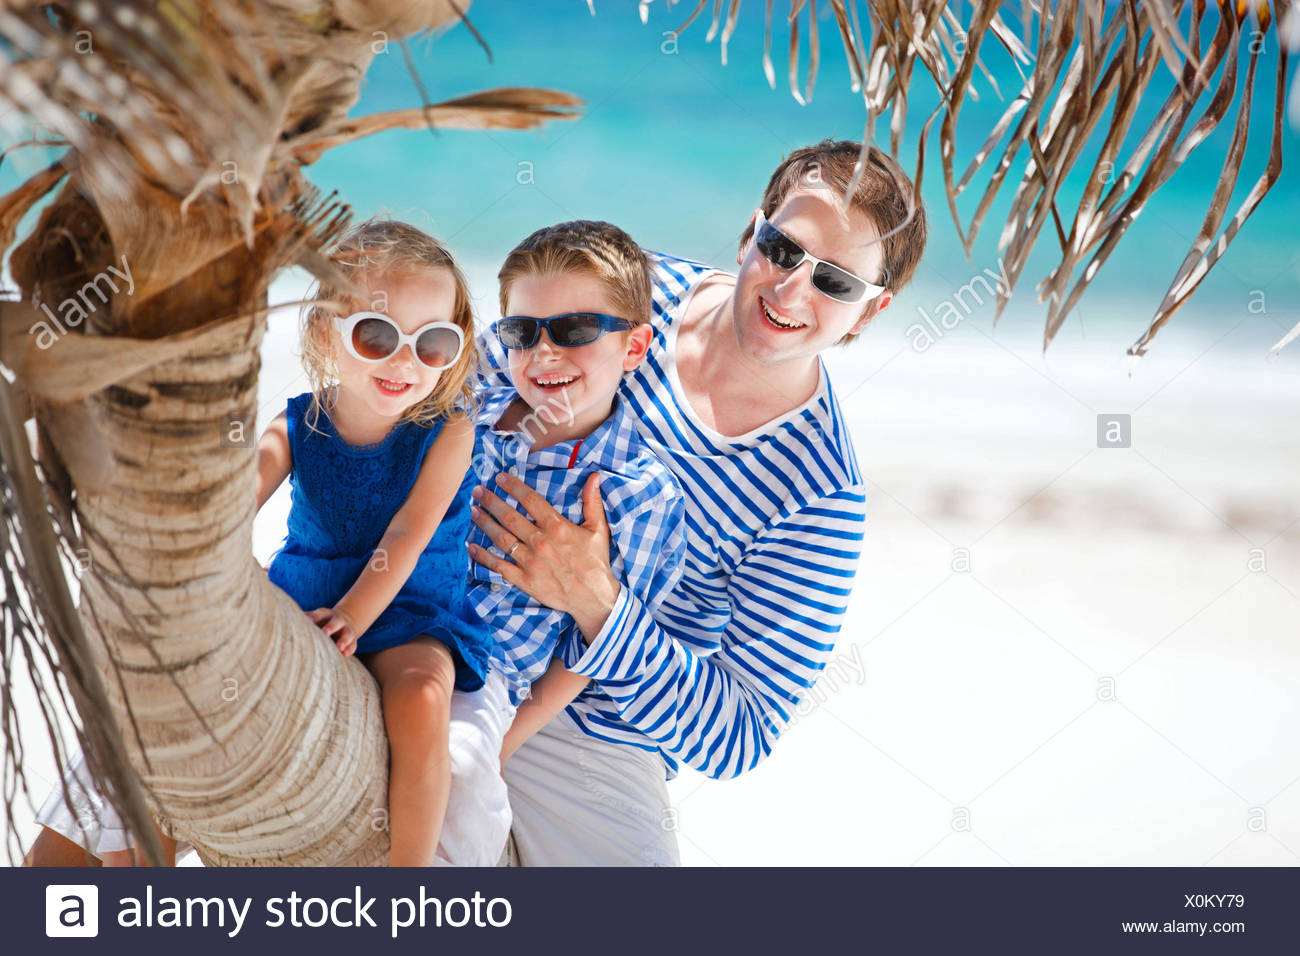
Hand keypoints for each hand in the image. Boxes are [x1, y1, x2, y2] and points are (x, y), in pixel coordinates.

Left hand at [308, 606, 358, 656]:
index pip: (321, 614)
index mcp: (326, 614)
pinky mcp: (352, 640)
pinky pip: (353, 644)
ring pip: (347, 634)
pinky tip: (345, 655)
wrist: (345, 621)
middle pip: (336, 622)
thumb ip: (305, 620)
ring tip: (339, 647)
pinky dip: (349, 649)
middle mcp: (338, 620)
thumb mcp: (315, 618)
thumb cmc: (322, 622)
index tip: (309, 621)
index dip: (315, 617)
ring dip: (344, 640)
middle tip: (325, 632)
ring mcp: (346, 630)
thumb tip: (285, 621)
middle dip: (331, 627)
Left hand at [467, 472, 620, 640]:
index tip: (500, 478)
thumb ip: (592, 501)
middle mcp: (540, 542)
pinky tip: (471, 547)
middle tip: (478, 491)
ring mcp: (530, 562)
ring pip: (501, 538)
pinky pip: (499, 566)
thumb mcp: (598, 529)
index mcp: (557, 527)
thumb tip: (595, 476)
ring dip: (484, 523)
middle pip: (509, 516)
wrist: (594, 597)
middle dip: (491, 501)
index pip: (530, 500)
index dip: (513, 486)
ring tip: (473, 511)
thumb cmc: (596, 562)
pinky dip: (483, 557)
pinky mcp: (525, 580)